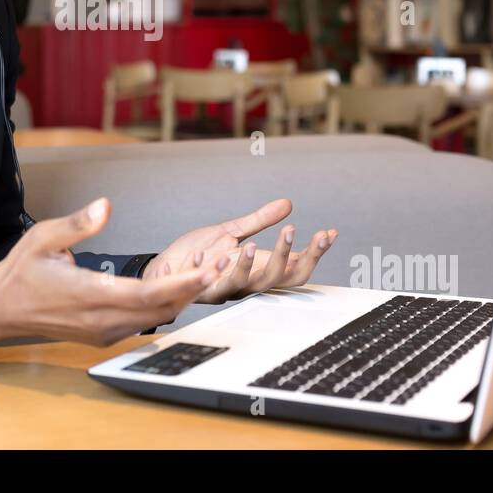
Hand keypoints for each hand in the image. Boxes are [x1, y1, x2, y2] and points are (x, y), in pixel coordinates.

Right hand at [0, 197, 231, 345]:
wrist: (1, 309)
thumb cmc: (22, 271)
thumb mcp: (44, 236)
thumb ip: (78, 223)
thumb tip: (106, 206)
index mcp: (89, 294)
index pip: (147, 294)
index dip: (182, 283)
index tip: (207, 268)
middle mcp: (101, 319)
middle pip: (161, 308)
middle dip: (194, 286)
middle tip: (223, 262)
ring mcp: (103, 331)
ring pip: (155, 317)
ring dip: (183, 297)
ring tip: (208, 270)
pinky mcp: (103, 334)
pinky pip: (143, 322)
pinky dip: (165, 305)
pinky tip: (178, 286)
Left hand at [141, 199, 335, 303]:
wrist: (163, 270)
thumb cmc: (198, 253)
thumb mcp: (231, 231)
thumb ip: (259, 220)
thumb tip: (287, 203)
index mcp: (259, 267)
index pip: (297, 265)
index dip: (315, 252)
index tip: (329, 233)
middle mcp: (248, 281)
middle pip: (283, 278)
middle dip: (292, 256)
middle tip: (292, 230)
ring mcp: (227, 286)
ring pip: (251, 284)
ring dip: (255, 264)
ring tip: (253, 243)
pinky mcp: (203, 288)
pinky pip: (215, 283)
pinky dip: (218, 268)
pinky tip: (216, 251)